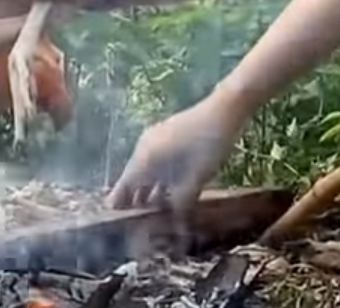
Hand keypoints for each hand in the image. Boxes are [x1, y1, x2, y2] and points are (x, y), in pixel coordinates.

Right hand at [105, 90, 244, 214]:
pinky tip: (168, 190)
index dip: (119, 208)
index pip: (122, 188)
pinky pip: (155, 160)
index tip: (116, 227)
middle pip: (132, 179)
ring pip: (145, 169)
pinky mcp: (168, 134)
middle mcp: (144, 147)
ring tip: (153, 213)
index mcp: (144, 159)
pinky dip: (158, 177)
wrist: (223, 110)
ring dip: (148, 190)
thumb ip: (180, 205)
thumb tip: (177, 230)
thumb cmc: (207, 146)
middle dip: (134, 201)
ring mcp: (155, 138)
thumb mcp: (194, 180)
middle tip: (136, 225)